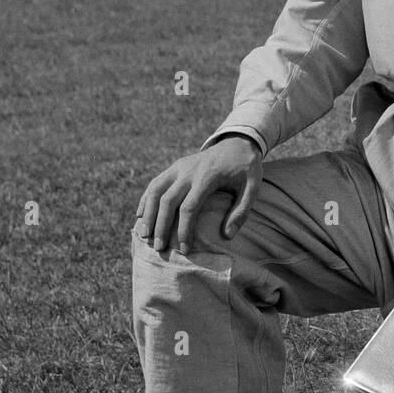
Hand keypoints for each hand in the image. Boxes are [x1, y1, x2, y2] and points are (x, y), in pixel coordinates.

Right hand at [135, 135, 262, 253]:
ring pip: (155, 190)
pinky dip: (145, 199)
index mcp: (207, 176)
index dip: (184, 230)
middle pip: (167, 200)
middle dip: (161, 226)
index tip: (185, 250)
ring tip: (143, 236)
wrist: (238, 143)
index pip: (190, 207)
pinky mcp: (174, 167)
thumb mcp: (253, 188)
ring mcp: (179, 167)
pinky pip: (155, 183)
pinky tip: (140, 216)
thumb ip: (241, 211)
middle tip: (159, 249)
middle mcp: (189, 171)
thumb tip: (227, 236)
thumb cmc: (246, 170)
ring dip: (147, 213)